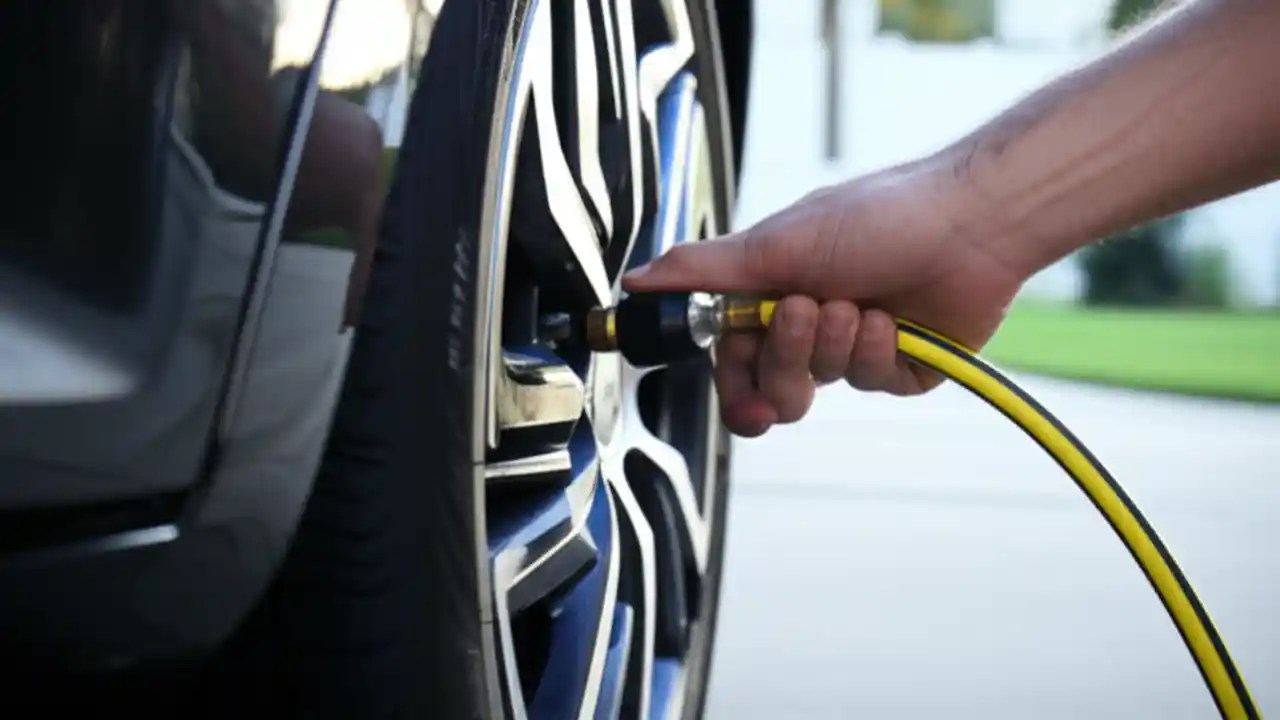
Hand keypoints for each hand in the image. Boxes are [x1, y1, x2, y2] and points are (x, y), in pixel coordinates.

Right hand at [623, 158, 1026, 436]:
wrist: (967, 224)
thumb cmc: (877, 216)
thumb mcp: (775, 243)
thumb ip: (701, 271)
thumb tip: (637, 279)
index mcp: (773, 293)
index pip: (735, 361)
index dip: (736, 383)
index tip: (742, 391)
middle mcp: (811, 323)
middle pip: (773, 385)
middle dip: (789, 357)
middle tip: (806, 314)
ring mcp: (855, 347)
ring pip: (821, 383)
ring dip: (837, 342)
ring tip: (860, 302)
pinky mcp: (899, 366)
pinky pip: (870, 382)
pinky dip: (878, 349)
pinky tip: (894, 317)